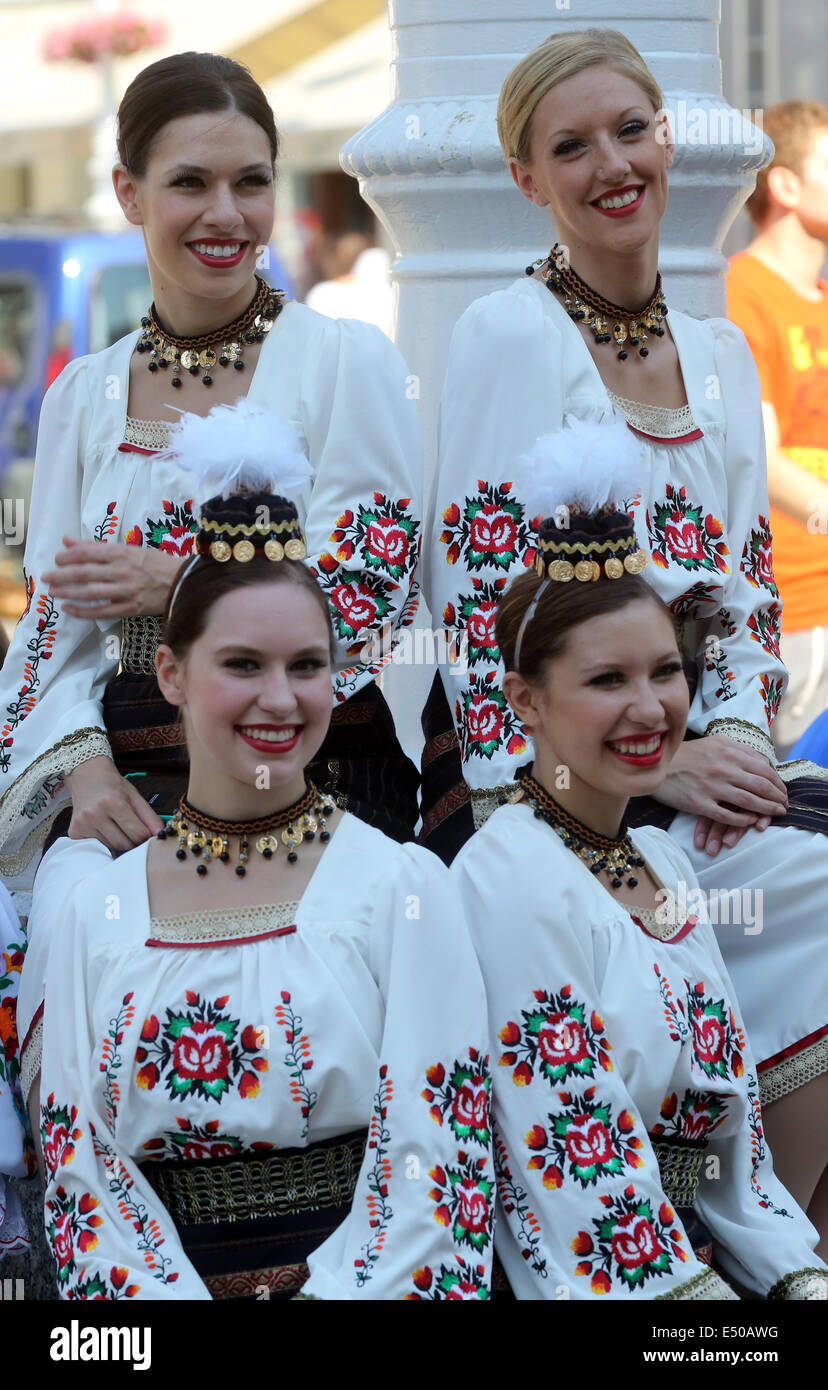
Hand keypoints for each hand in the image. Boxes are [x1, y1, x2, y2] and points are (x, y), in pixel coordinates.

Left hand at [43, 536, 184, 618]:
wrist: (183, 581)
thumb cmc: (156, 563)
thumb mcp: (128, 549)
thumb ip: (96, 546)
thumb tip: (68, 540)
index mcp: (121, 553)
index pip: (88, 553)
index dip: (68, 556)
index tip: (57, 559)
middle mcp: (121, 571)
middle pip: (85, 573)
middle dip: (62, 575)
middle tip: (46, 577)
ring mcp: (126, 590)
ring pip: (90, 592)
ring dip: (68, 593)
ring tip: (53, 593)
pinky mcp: (130, 608)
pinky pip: (102, 611)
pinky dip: (83, 611)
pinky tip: (69, 609)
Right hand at [64, 755, 163, 851]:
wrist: (86, 776)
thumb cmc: (112, 786)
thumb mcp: (134, 796)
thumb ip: (149, 816)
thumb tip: (161, 834)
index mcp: (113, 802)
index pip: (138, 833)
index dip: (146, 836)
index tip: (146, 833)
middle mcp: (95, 814)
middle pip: (125, 844)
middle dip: (133, 841)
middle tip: (131, 829)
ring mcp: (83, 824)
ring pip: (112, 847)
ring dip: (119, 841)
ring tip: (115, 825)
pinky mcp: (75, 832)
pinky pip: (97, 847)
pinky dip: (104, 842)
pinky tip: (103, 829)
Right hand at [653, 734, 786, 854]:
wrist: (655, 764)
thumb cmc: (686, 754)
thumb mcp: (714, 742)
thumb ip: (738, 749)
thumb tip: (762, 761)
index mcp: (728, 751)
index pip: (764, 768)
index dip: (778, 782)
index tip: (782, 791)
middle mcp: (722, 768)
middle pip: (761, 785)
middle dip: (777, 798)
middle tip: (784, 805)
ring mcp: (711, 786)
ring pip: (749, 801)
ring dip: (767, 810)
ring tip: (775, 814)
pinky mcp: (698, 803)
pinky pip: (728, 816)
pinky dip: (743, 820)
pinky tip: (750, 821)